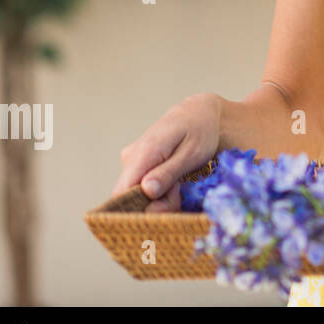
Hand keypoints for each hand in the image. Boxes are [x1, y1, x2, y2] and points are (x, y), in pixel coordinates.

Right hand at [112, 93, 222, 213]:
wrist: (200, 113)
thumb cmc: (200, 131)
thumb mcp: (191, 154)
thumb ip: (168, 173)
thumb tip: (146, 191)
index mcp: (143, 152)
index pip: (123, 192)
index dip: (140, 209)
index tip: (165, 210)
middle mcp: (131, 157)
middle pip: (134, 196)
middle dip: (158, 203)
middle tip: (181, 193)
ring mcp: (132, 160)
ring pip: (140, 192)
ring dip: (162, 196)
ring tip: (181, 183)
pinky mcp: (137, 164)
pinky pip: (142, 185)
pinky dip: (160, 188)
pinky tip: (175, 181)